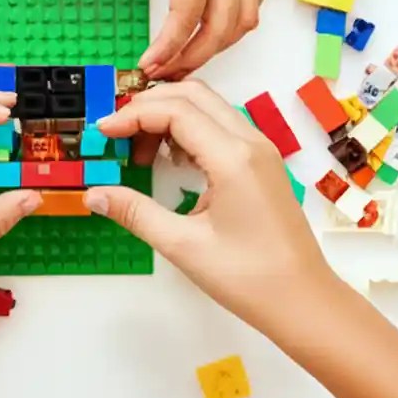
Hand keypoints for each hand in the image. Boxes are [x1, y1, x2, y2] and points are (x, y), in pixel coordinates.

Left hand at [70, 0, 267, 78]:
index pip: (186, 16)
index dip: (168, 48)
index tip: (146, 67)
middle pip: (221, 30)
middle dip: (193, 59)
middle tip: (162, 75)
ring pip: (244, 19)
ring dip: (219, 44)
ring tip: (188, 58)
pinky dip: (238, 20)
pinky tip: (217, 24)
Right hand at [83, 81, 329, 333]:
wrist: (303, 301)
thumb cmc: (249, 278)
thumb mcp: (182, 246)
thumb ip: (135, 212)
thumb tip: (94, 194)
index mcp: (233, 158)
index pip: (175, 111)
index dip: (133, 115)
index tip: (102, 133)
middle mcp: (251, 144)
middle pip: (194, 96)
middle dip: (149, 106)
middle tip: (117, 134)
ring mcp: (261, 152)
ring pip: (209, 108)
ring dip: (170, 117)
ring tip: (140, 152)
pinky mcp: (263, 165)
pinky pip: (222, 129)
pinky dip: (190, 131)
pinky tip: (171, 161)